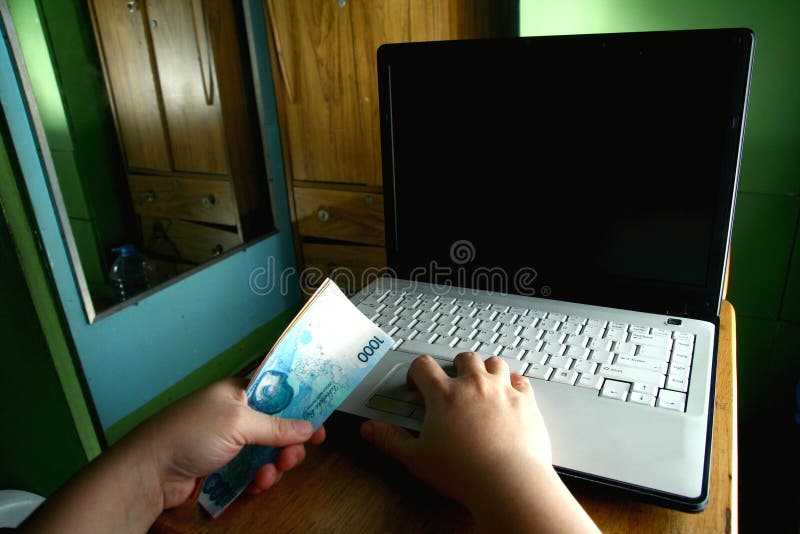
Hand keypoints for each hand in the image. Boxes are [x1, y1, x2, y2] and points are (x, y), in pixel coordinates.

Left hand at [22, 378, 324, 532]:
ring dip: (275, 464)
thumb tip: (308, 427)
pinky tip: (256, 485)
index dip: (300, 402)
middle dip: (289, 442)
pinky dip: (258, 479)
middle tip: (298, 454)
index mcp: (237, 391)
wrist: (149, 472)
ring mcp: (228, 442)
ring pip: (266, 452)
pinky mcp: (222, 468)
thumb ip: (275, 426)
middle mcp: (234, 414)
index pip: (277, 390)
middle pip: (276, 425)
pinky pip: (251, 472)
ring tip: (271, 474)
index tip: (320, 418)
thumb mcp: (237, 423)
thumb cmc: (190, 434)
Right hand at [360, 353, 597, 532]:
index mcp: (444, 395)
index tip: (418, 384)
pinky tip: (512, 393)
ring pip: (494, 362)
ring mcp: (502, 390)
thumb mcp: (417, 458)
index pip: (423, 365)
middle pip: (464, 358)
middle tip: (454, 382)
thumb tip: (369, 429)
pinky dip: (516, 383)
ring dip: (488, 369)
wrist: (508, 482)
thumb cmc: (463, 472)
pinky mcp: (526, 401)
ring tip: (484, 383)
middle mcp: (474, 385)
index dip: (417, 371)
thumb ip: (390, 439)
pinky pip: (521, 380)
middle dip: (457, 366)